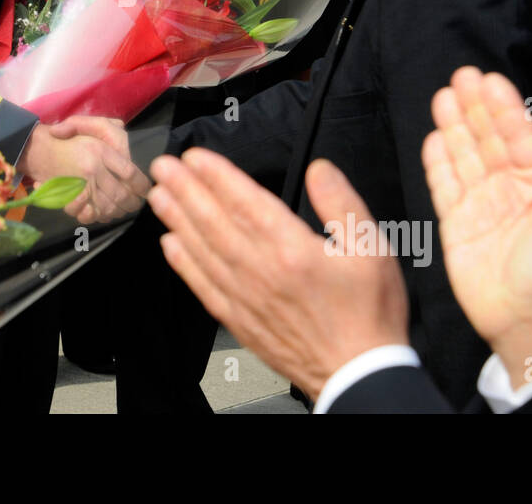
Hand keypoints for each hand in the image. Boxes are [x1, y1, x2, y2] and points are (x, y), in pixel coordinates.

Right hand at [20, 117, 149, 223]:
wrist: (36, 149)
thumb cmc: (65, 137)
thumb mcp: (87, 125)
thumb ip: (107, 128)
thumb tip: (122, 133)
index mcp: (100, 151)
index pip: (129, 173)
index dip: (140, 185)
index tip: (145, 190)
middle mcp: (92, 169)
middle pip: (121, 194)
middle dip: (130, 203)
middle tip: (135, 204)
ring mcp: (80, 185)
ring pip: (107, 207)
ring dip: (116, 211)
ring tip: (121, 210)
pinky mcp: (68, 198)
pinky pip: (88, 213)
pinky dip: (97, 216)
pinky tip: (102, 212)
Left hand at [148, 147, 407, 397]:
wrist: (358, 375)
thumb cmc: (369, 313)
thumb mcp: (372, 249)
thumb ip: (342, 203)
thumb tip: (319, 169)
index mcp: (293, 250)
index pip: (245, 202)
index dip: (217, 176)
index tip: (195, 157)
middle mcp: (262, 272)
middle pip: (215, 222)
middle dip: (186, 190)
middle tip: (163, 166)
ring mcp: (246, 298)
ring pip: (203, 251)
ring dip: (178, 220)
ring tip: (159, 196)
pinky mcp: (239, 320)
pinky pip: (203, 286)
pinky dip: (183, 264)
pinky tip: (169, 245)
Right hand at [421, 66, 531, 387]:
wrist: (523, 319)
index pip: (520, 135)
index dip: (504, 107)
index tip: (489, 79)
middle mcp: (511, 188)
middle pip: (489, 138)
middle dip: (475, 107)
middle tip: (461, 76)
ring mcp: (482, 203)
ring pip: (464, 155)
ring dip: (453, 126)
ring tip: (442, 96)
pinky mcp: (457, 222)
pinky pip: (444, 184)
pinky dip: (437, 161)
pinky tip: (432, 138)